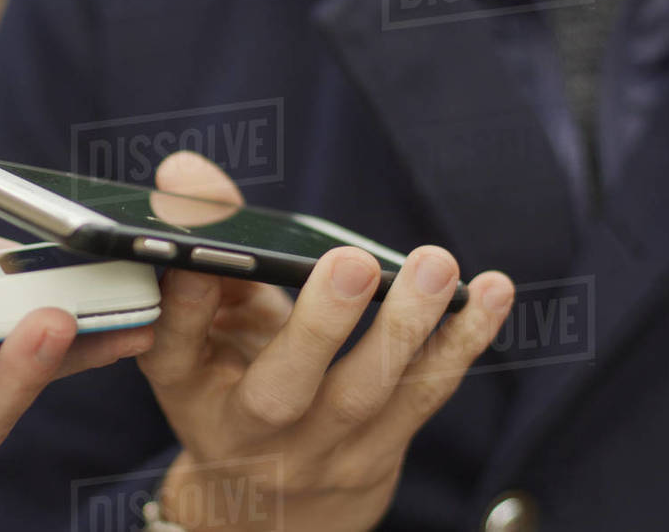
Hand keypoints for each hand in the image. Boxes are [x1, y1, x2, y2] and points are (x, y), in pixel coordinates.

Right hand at [136, 153, 513, 530]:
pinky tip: (493, 293)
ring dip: (407, 328)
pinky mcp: (378, 453)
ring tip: (436, 266)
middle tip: (351, 263)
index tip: (206, 258)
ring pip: (367, 394)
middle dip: (319, 326)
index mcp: (187, 388)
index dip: (187, 305)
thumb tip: (185, 171)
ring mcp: (318, 451)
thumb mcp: (199, 329)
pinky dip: (462, 342)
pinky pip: (425, 396)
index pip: (174, 348)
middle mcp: (248, 429)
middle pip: (280, 390)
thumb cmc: (227, 387)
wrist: (265, 508)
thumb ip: (205, 247)